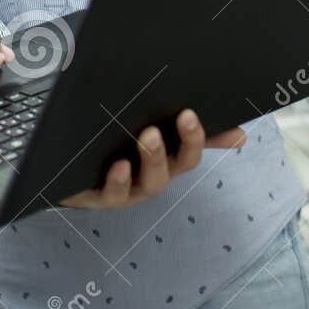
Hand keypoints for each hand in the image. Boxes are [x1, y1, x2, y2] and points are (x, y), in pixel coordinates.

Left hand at [60, 110, 247, 208]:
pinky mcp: (101, 197)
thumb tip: (239, 133)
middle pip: (177, 166)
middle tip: (184, 116)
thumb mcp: (151, 138)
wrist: (69, 179)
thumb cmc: (116, 153)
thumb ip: (188, 134)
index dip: (202, 136)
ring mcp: (129, 190)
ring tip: (149, 136)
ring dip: (154, 158)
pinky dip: (119, 181)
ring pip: (150, 182)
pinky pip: (113, 194)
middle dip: (185, 143)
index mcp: (165, 162)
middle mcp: (151, 178)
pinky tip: (119, 165)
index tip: (199, 112)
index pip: (191, 152)